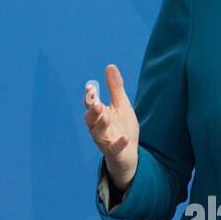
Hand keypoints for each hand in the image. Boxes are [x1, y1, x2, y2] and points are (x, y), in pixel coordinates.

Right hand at [83, 64, 139, 190]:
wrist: (130, 153)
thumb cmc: (122, 127)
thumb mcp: (121, 105)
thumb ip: (115, 88)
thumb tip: (110, 66)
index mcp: (99, 115)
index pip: (91, 105)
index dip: (90, 98)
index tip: (91, 88)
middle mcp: (98, 128)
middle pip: (90, 120)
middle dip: (92, 112)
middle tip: (96, 103)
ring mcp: (106, 142)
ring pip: (98, 135)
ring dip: (101, 126)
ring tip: (106, 117)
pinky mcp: (115, 153)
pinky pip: (114, 150)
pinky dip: (118, 144)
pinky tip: (124, 138)